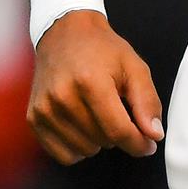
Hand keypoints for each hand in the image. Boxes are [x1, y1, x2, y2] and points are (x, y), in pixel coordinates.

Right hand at [27, 11, 164, 163]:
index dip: (138, 143)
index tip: (148, 144)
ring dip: (98, 140)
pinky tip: (83, 125)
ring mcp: (44, 109)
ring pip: (85, 150)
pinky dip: (78, 147)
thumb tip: (154, 135)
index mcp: (90, 81)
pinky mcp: (34, 118)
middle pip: (103, 141)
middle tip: (117, 110)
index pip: (118, 130)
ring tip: (98, 113)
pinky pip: (63, 154)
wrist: (65, 34)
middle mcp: (62, 96)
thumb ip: (147, 102)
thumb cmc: (102, 50)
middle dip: (119, 133)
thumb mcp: (134, 67)